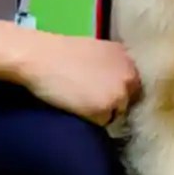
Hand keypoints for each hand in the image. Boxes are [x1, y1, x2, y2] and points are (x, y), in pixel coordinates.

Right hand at [18, 33, 141, 126]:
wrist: (40, 57)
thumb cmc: (59, 53)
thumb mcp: (95, 51)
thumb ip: (110, 65)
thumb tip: (112, 82)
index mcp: (126, 57)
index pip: (133, 84)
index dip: (118, 90)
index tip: (103, 92)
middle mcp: (129, 75)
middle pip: (129, 101)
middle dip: (115, 103)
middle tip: (91, 99)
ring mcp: (120, 93)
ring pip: (117, 114)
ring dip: (103, 112)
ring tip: (82, 102)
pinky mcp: (105, 109)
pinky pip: (103, 123)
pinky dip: (91, 119)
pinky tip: (76, 107)